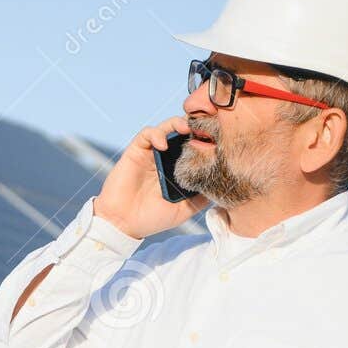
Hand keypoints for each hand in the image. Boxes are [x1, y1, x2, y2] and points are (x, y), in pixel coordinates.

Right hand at [93, 116, 209, 238]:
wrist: (124, 223)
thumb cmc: (152, 218)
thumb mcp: (184, 210)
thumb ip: (201, 198)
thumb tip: (223, 187)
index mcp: (178, 169)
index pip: (195, 146)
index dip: (205, 139)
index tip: (219, 138)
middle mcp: (166, 158)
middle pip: (182, 132)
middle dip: (194, 125)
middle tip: (204, 126)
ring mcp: (151, 153)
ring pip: (166, 128)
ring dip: (176, 124)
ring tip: (185, 129)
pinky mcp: (136, 151)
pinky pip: (147, 134)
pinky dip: (156, 134)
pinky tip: (163, 145)